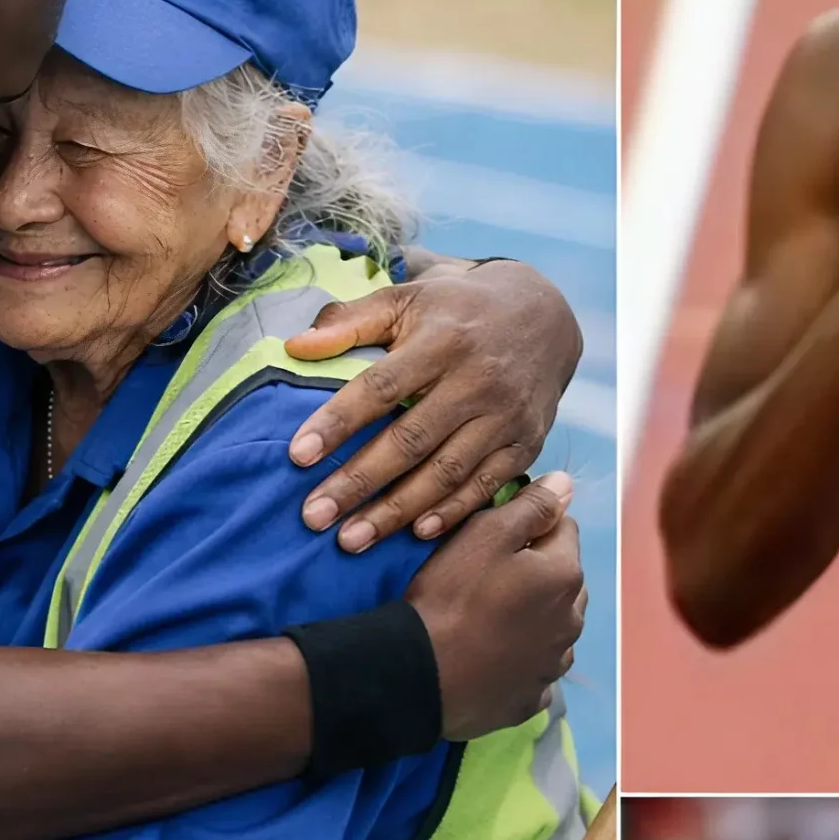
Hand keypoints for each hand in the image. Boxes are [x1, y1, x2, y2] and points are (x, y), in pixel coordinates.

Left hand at [282, 260, 581, 551]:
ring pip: (445, 472)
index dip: (338, 422)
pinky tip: (414, 533)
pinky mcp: (526, 444)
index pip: (380, 387)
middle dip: (358, 482)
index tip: (298, 455)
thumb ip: (351, 321)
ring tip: (350, 540)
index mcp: (440, 341)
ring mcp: (505, 416)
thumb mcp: (406, 299)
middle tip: (313, 516)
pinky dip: (450, 513)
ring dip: (395, 511)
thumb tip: (294, 347)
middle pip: (410, 440)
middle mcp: (477, 380)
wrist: (544, 318)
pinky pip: (485, 486)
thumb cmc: (456, 312)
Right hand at [405, 471, 584, 739]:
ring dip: (534, 620)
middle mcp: (572, 621)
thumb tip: (566, 484)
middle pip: (563, 582)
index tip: (497, 538)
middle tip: (490, 579)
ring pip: (554, 628)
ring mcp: (553, 665)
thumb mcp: (484, 536)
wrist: (420, 674)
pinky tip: (493, 659)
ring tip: (491, 621)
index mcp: (565, 575)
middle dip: (539, 574)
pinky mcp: (531, 699)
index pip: (564, 529)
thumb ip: (531, 508)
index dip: (531, 526)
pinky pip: (536, 671)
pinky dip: (522, 662)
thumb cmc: (450, 597)